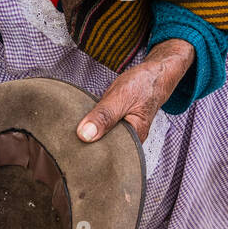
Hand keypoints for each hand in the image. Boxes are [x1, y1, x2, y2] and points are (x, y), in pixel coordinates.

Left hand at [76, 38, 194, 145]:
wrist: (154, 75)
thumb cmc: (143, 85)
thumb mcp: (121, 97)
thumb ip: (104, 116)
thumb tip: (85, 135)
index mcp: (135, 138)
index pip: (108, 154)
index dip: (90, 151)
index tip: (74, 144)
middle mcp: (131, 139)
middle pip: (104, 148)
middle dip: (88, 143)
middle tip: (73, 135)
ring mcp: (124, 132)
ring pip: (102, 138)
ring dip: (89, 133)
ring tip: (78, 128)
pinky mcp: (117, 125)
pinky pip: (103, 129)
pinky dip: (94, 125)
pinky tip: (87, 121)